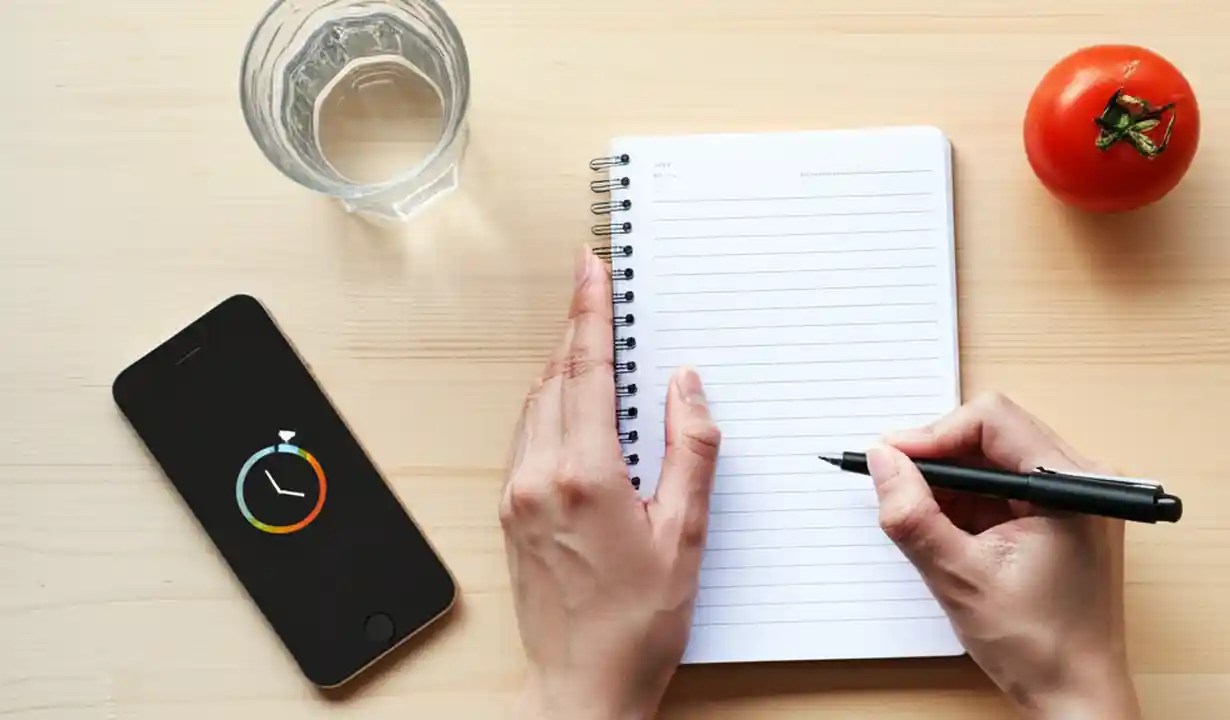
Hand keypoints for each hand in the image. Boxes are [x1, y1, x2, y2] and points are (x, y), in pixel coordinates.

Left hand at [501, 245, 721, 719]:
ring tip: (589, 342)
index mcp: (584, 476)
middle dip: (577, 330)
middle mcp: (538, 477)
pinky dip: (547, 406)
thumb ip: (689, 452)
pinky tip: (569, 406)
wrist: (580, 684)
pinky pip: (524, 437)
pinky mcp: (508, 513)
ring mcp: (516, 495)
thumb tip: (685, 388)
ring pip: (535, 405)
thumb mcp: (685, 536)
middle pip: (556, 379)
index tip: (590, 270)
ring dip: (561, 367)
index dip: (591, 312)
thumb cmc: (637, 624)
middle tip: (593, 289)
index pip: (588, 371)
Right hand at [869, 393, 1140, 719]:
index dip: (934, 434)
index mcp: (1073, 487)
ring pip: (992, 457)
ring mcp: (1072, 497)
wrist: (1075, 696)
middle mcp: (1082, 481)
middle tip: (895, 481)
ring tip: (920, 515)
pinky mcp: (1058, 515)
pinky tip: (944, 528)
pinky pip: (1001, 485)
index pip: (993, 421)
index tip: (892, 458)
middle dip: (937, 455)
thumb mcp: (959, 578)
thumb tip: (883, 461)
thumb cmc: (1040, 646)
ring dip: (949, 480)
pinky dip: (965, 500)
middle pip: (992, 432)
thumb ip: (913, 515)